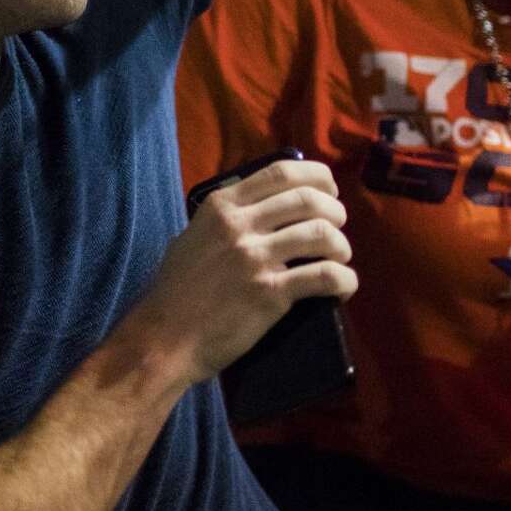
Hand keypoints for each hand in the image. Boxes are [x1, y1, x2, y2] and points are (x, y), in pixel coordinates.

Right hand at [125, 159, 355, 384]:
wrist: (165, 339)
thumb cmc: (176, 291)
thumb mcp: (193, 237)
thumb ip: (223, 219)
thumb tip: (257, 207)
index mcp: (221, 206)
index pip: (280, 172)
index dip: (315, 175)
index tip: (328, 188)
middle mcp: (239, 225)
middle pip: (308, 199)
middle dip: (335, 210)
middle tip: (338, 226)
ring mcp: (255, 258)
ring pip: (322, 234)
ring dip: (342, 245)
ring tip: (340, 257)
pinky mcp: (270, 293)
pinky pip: (324, 276)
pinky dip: (344, 280)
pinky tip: (343, 287)